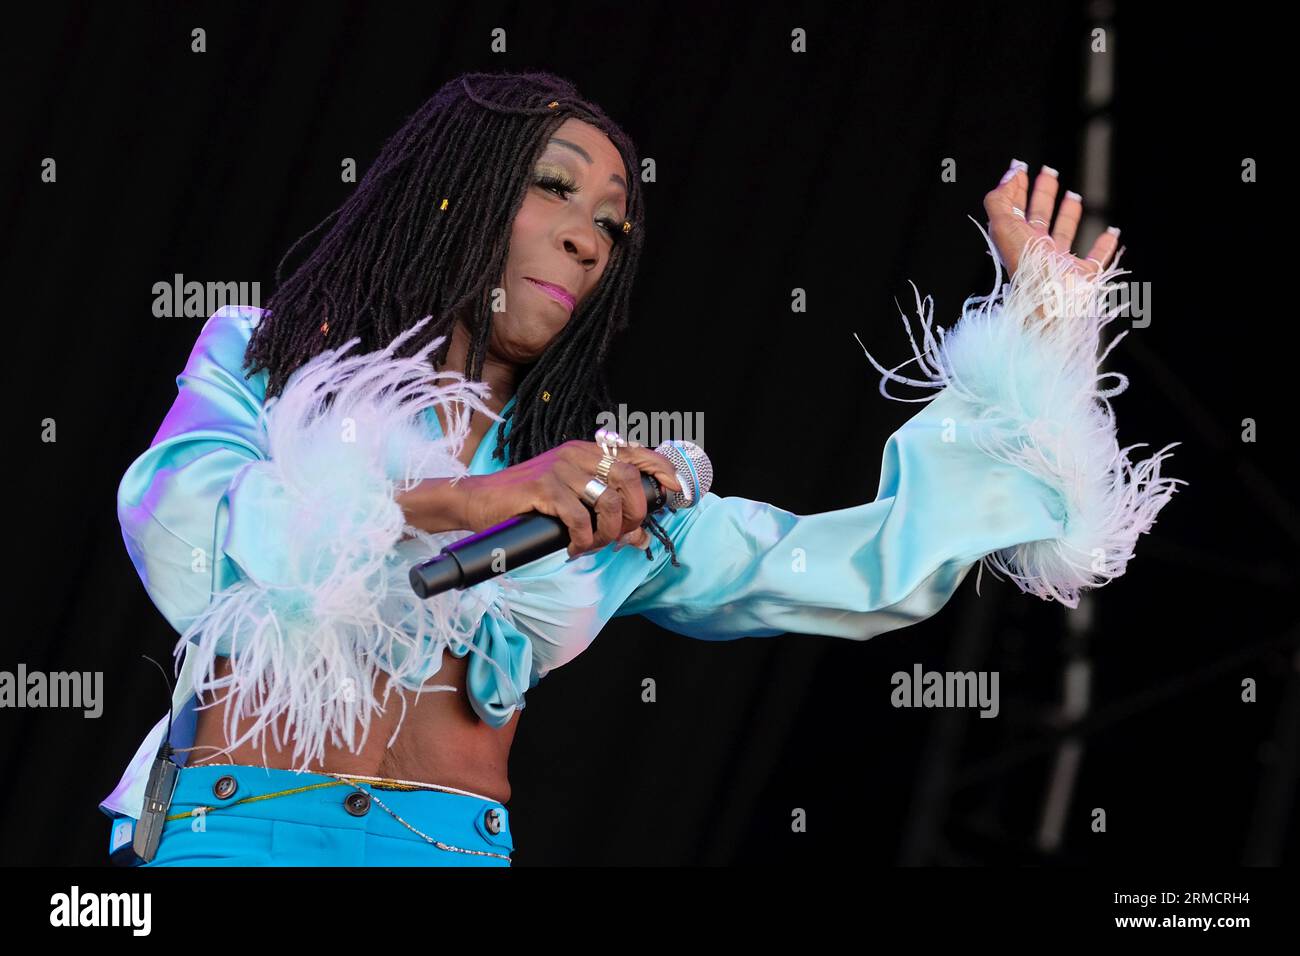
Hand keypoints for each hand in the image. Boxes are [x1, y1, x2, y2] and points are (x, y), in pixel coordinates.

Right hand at [456, 440, 683, 558]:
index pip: (635, 453)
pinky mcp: (544, 488)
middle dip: (635, 513)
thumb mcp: (570, 504)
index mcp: (585, 452)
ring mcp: (560, 469)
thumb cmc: (525, 504)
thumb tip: (639, 538)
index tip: (677, 490)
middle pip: (629, 478)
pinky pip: (580, 518)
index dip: (662, 470)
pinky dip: (582, 539)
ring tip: (591, 545)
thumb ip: (603, 514)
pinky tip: (572, 547)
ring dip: (607, 533)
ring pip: (608, 501)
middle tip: (622, 534)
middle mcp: (576, 455)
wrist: (479, 501)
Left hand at [984, 160, 1120, 281]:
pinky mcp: (1082, 276)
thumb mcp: (1003, 227)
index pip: (1014, 210)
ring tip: (1074, 196)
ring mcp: (1059, 264)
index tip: (1021, 169)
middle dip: (1043, 194)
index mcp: (1017, 241)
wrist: (1050, 298)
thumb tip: (1010, 175)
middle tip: (1050, 172)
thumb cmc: (1028, 264)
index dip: (1016, 189)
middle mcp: (1036, 251)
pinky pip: (1096, 258)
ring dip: (1069, 215)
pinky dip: (1105, 245)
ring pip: (1064, 235)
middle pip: (1039, 217)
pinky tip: (1111, 232)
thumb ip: (1000, 200)